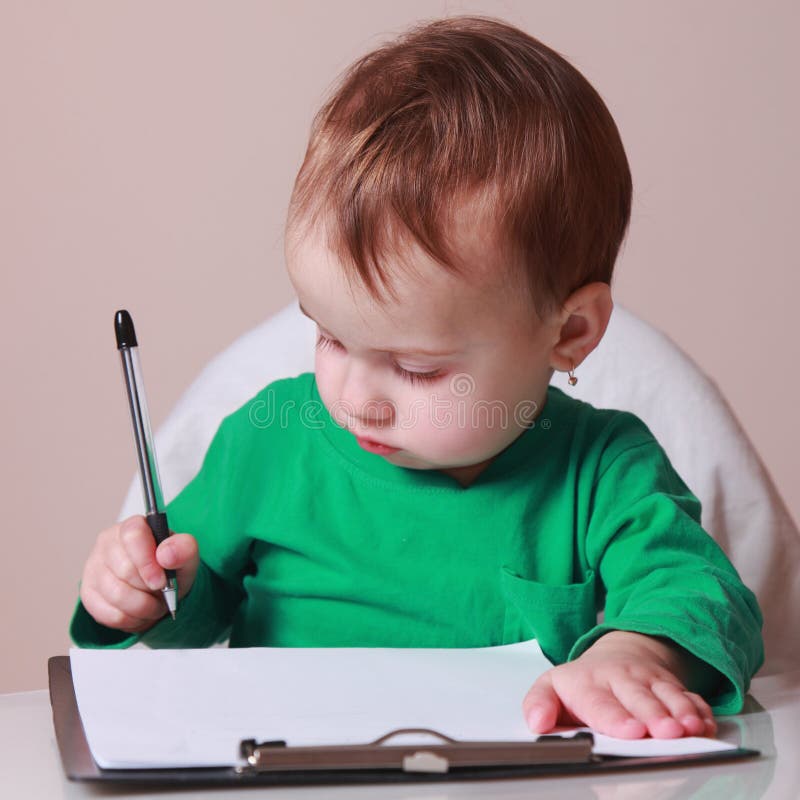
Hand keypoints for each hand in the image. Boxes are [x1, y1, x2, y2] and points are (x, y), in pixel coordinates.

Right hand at [79, 515, 199, 632]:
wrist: (160, 587)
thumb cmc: (170, 566)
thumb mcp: (186, 556)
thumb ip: (184, 549)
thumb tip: (166, 554)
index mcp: (133, 526)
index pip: (133, 536)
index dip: (147, 562)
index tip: (161, 581)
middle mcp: (108, 543)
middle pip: (125, 570)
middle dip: (150, 589)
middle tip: (163, 592)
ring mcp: (94, 567)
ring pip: (117, 595)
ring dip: (143, 607)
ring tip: (154, 604)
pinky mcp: (88, 593)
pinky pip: (110, 614)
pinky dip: (131, 620)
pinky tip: (139, 612)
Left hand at [522, 631, 717, 738]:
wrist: (618, 654)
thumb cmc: (583, 683)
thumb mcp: (552, 688)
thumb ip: (539, 705)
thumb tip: (537, 722)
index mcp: (589, 682)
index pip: (601, 704)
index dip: (616, 719)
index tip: (630, 731)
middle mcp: (622, 679)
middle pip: (640, 701)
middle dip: (655, 718)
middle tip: (667, 734)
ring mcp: (650, 682)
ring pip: (669, 698)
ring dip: (682, 714)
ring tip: (692, 730)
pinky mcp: (674, 687)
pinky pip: (692, 698)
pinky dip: (702, 713)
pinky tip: (708, 726)